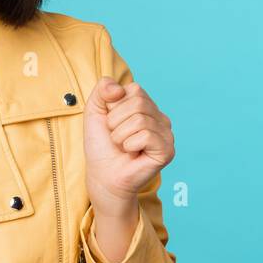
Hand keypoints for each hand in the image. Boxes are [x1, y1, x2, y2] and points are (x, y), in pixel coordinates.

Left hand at [83, 77, 173, 215]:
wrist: (102, 175)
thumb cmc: (101, 145)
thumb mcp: (95, 110)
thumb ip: (103, 89)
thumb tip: (119, 88)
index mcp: (148, 107)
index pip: (135, 89)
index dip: (115, 105)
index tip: (112, 122)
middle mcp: (160, 118)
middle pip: (138, 103)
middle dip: (116, 121)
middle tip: (116, 137)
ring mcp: (167, 135)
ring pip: (140, 120)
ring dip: (120, 135)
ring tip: (122, 146)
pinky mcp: (167, 151)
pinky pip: (146, 136)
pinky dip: (130, 145)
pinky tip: (132, 153)